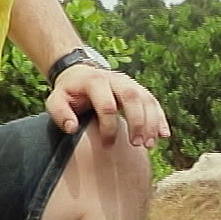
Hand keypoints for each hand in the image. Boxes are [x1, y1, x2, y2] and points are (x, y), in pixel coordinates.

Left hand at [48, 63, 169, 147]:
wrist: (79, 74)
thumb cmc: (68, 93)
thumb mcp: (56, 100)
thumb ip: (60, 113)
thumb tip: (72, 128)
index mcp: (95, 81)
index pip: (107, 105)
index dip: (109, 127)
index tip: (107, 145)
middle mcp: (115, 79)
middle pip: (132, 98)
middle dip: (137, 122)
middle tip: (137, 144)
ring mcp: (129, 82)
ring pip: (146, 99)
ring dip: (151, 122)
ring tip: (150, 145)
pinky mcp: (138, 88)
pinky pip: (153, 101)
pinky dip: (160, 118)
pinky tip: (164, 135)